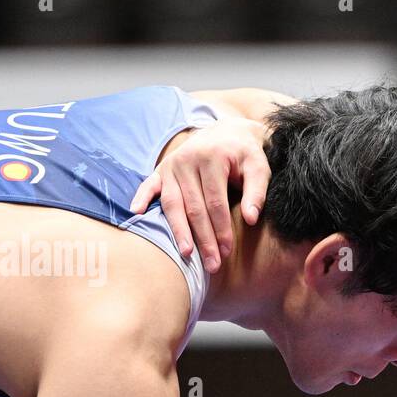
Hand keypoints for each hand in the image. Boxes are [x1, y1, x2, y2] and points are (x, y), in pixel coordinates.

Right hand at [129, 116, 270, 272]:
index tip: (227, 252)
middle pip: (194, 207)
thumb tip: (251, 219)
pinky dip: (142, 198)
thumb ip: (257, 191)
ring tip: (186, 254)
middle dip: (203, 239)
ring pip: (172, 203)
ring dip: (179, 231)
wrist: (226, 132)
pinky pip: (149, 184)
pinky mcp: (162, 168)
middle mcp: (187, 159)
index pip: (215, 202)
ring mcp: (171, 164)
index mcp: (211, 158)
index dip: (221, 229)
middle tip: (212, 264)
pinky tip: (137, 213)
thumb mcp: (259, 167)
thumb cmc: (244, 155)